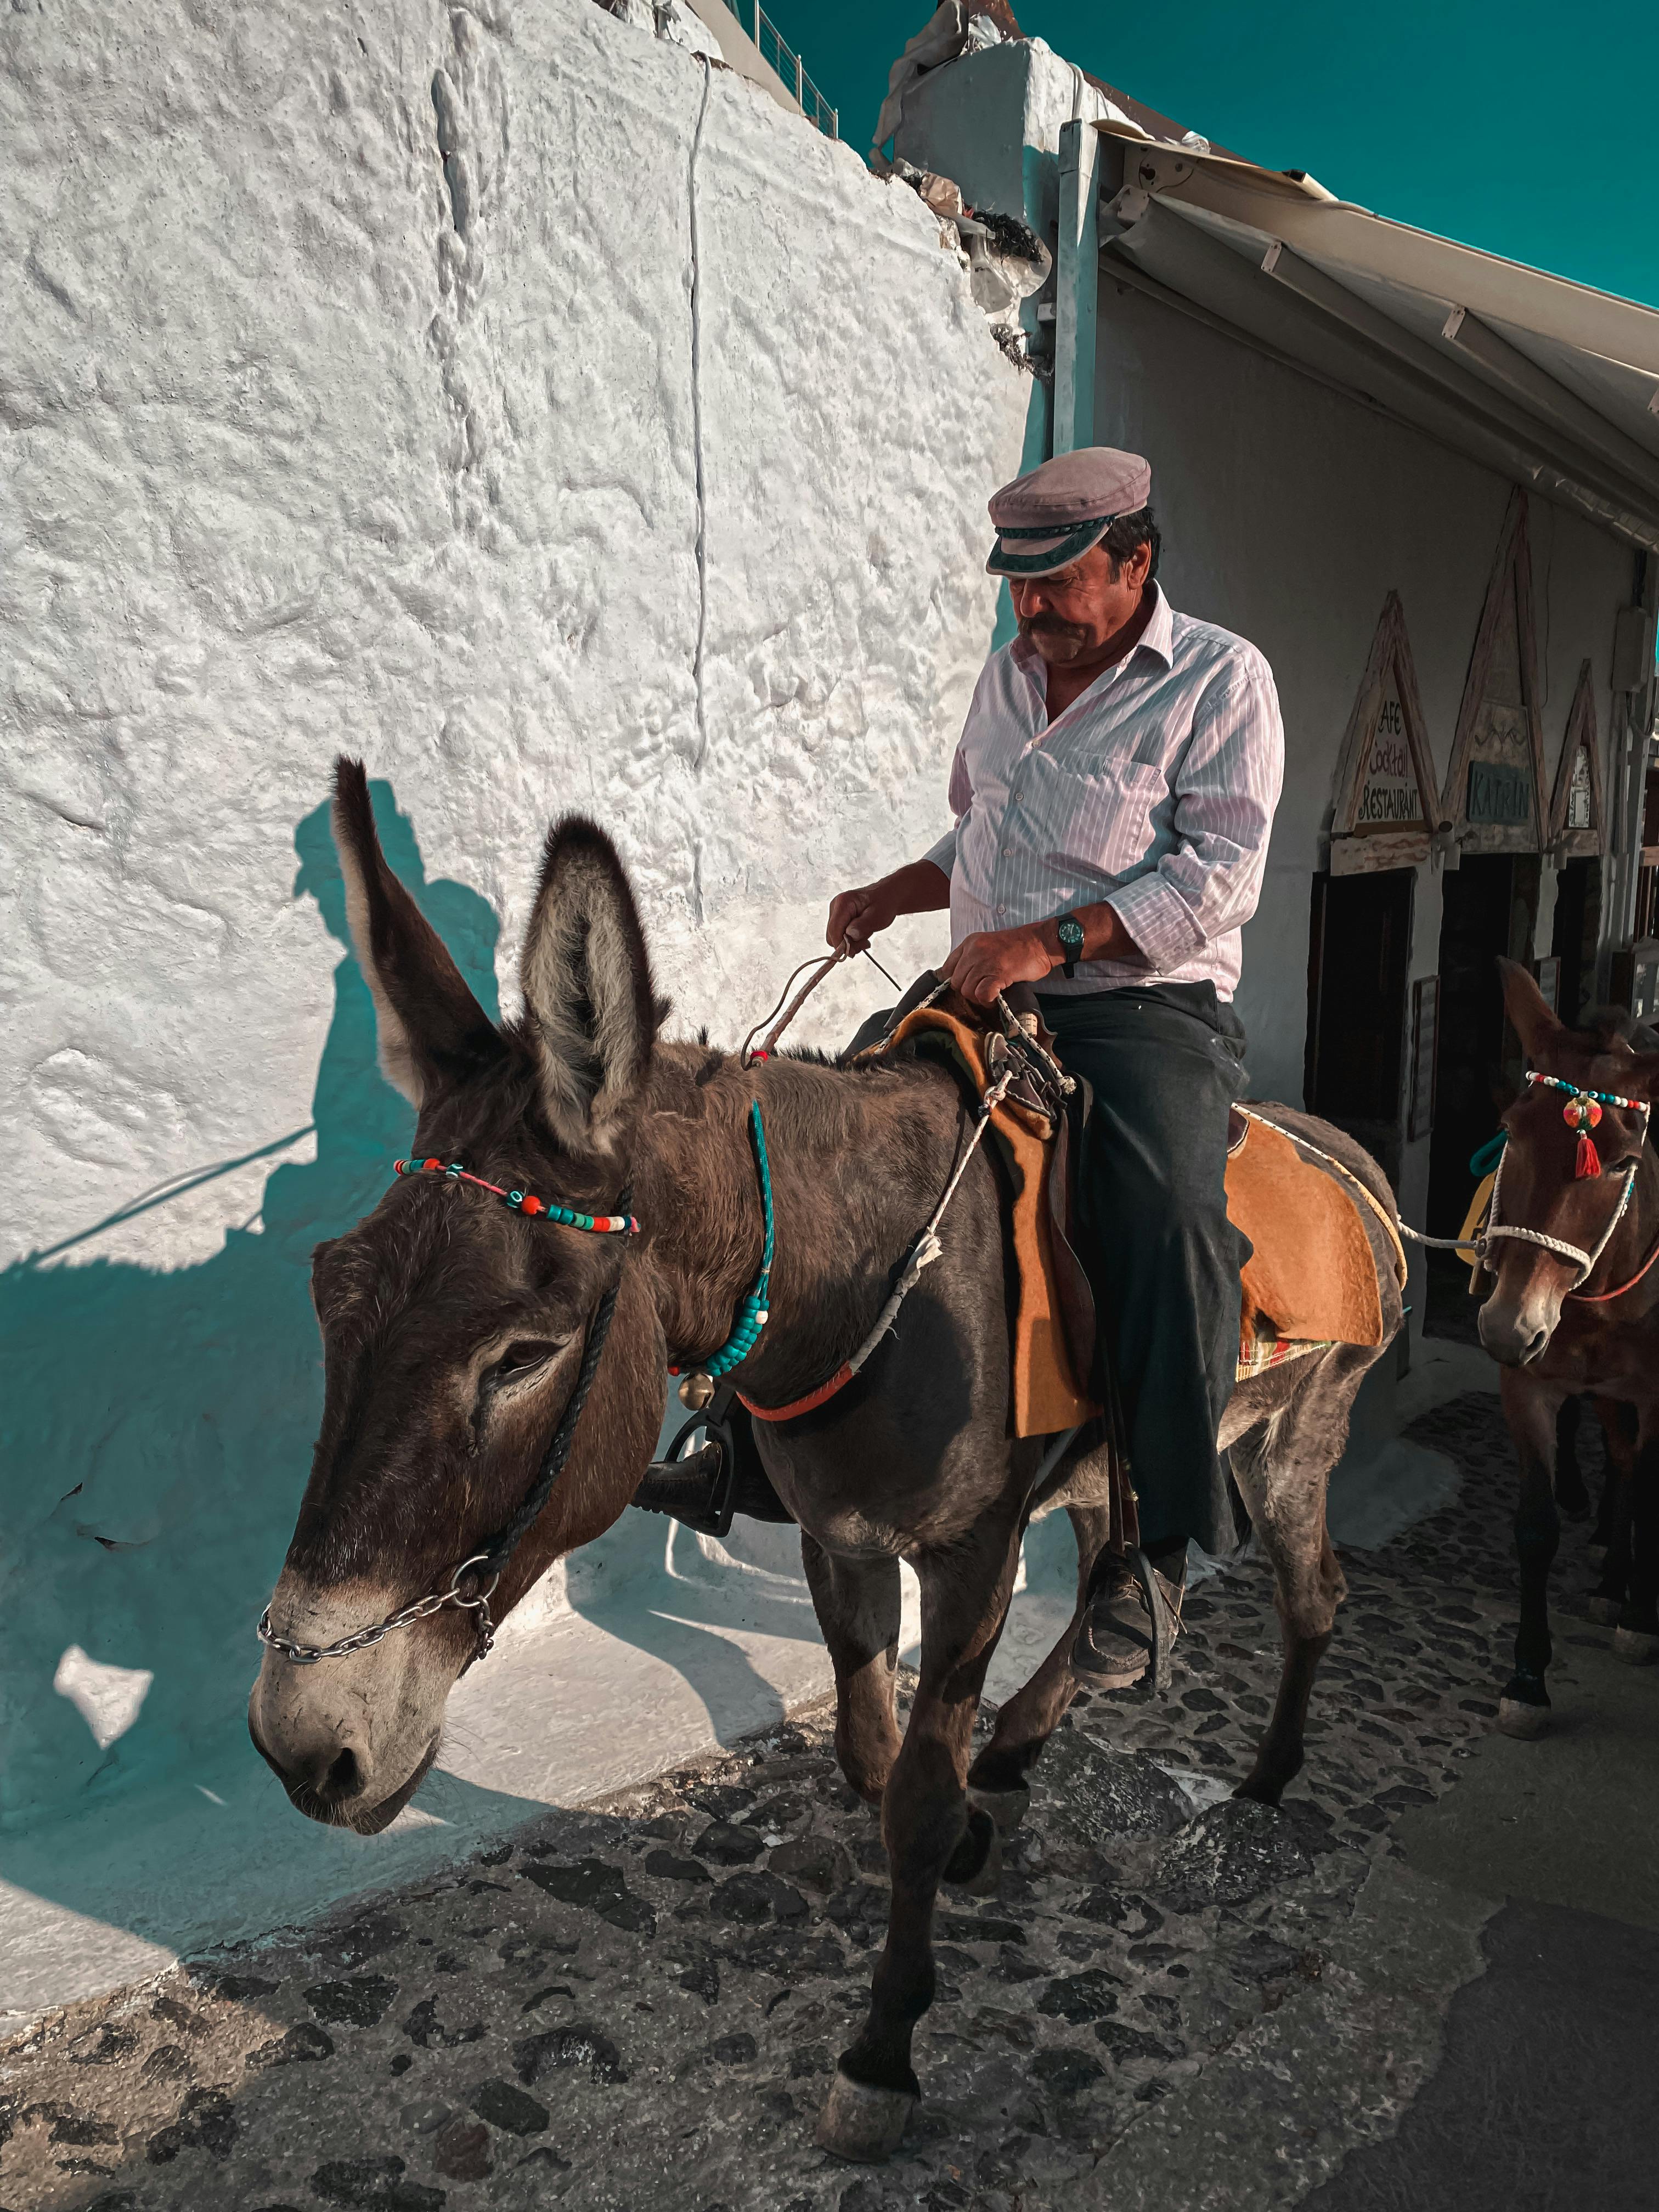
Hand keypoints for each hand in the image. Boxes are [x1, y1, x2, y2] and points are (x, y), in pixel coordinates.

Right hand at [826, 881, 895, 951]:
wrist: (888, 896)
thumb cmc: (884, 903)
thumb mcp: (877, 916)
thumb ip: (863, 926)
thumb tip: (850, 935)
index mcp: (844, 902)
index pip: (834, 929)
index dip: (841, 944)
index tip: (854, 952)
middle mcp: (836, 905)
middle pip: (832, 934)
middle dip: (847, 944)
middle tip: (865, 943)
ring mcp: (836, 911)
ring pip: (835, 936)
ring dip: (850, 942)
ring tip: (865, 937)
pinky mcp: (839, 917)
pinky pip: (839, 934)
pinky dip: (849, 939)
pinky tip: (861, 935)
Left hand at [940, 924, 1057, 1006]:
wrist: (1041, 942)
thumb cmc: (1019, 946)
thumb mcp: (988, 945)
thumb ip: (974, 959)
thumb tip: (964, 980)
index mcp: (970, 943)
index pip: (947, 968)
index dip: (958, 981)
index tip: (969, 985)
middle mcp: (974, 951)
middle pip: (956, 982)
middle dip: (969, 992)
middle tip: (985, 991)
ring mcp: (985, 962)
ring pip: (967, 991)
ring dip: (980, 998)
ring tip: (993, 994)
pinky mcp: (998, 973)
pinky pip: (982, 994)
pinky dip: (988, 1001)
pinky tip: (997, 997)